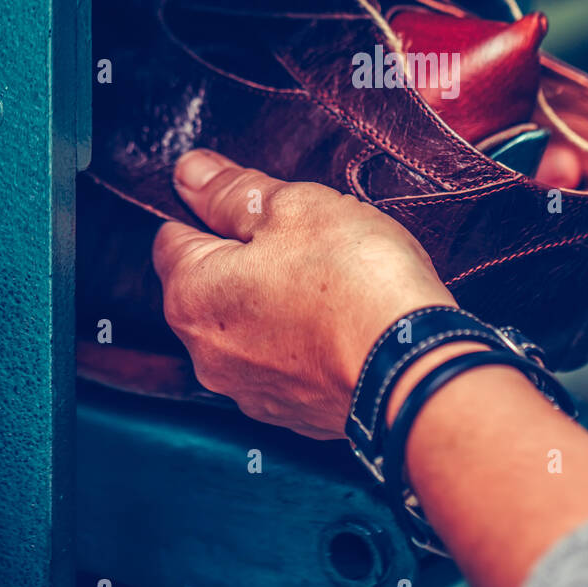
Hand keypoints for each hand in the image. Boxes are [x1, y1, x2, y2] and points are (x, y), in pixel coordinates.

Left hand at [152, 150, 453, 436]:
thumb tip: (192, 173)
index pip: (172, 238)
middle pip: (210, 286)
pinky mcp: (293, 413)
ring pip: (249, 326)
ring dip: (275, 302)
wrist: (415, 369)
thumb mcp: (293, 208)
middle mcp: (207, 353)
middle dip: (246, 258)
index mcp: (192, 296)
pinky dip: (303, 342)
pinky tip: (341, 322)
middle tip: (302, 239)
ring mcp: (250, 390)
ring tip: (330, 281)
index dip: (211, 211)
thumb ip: (233, 191)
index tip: (249, 204)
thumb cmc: (354, 284)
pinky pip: (285, 363)